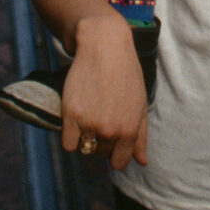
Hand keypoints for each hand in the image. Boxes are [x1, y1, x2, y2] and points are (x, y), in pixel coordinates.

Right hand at [60, 12, 148, 169]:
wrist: (104, 46)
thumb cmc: (126, 74)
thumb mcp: (140, 104)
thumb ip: (140, 137)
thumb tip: (142, 162)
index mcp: (129, 130)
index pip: (119, 163)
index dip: (115, 151)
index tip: (112, 135)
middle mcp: (110, 130)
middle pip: (100, 154)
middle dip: (101, 139)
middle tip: (102, 114)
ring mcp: (90, 123)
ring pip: (84, 149)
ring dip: (85, 136)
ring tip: (91, 112)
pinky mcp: (71, 114)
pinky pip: (68, 144)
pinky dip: (70, 135)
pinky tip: (77, 118)